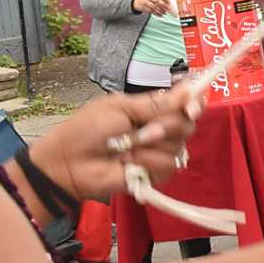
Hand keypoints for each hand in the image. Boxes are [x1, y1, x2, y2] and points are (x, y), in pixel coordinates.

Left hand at [29, 87, 199, 202]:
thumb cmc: (88, 129)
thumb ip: (156, 103)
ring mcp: (158, 154)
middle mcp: (160, 131)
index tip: (192, 106)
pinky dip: (147, 162)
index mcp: (152, 110)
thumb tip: (189, 87)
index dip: (193, 104)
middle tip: (143, 129)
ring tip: (126, 147)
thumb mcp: (121, 107)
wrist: (70, 161)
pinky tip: (129, 162)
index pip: (185, 105)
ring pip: (178, 147)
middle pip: (187, 126)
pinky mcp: (154, 175)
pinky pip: (168, 166)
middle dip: (167, 126)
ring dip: (150, 146)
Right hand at [133, 0, 173, 16]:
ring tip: (164, 12)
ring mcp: (144, 2)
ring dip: (160, 10)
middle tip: (168, 8)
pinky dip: (156, 14)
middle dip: (163, 5)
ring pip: (153, 7)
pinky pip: (150, 11)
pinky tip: (160, 15)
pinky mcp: (143, 7)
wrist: (135, 0)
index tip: (169, 2)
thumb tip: (167, 0)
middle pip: (156, 0)